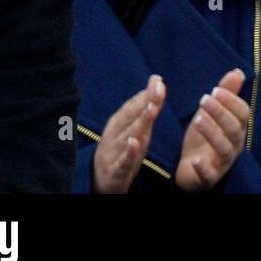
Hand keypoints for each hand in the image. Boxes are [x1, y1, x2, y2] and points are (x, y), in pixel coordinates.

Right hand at [92, 75, 164, 193]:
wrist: (101, 180)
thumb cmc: (120, 148)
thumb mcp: (132, 127)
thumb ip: (144, 106)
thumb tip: (157, 80)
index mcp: (118, 123)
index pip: (132, 106)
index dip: (146, 94)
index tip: (158, 81)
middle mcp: (114, 135)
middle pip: (129, 118)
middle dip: (144, 103)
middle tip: (158, 90)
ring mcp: (113, 153)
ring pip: (127, 136)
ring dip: (140, 123)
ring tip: (152, 109)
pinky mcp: (115, 171)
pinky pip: (122, 161)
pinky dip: (128, 153)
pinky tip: (134, 143)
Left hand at [176, 69, 249, 191]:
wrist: (190, 169)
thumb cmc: (204, 139)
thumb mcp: (211, 114)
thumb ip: (225, 95)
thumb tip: (237, 72)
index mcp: (237, 130)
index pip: (243, 113)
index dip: (231, 101)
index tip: (214, 90)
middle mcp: (234, 146)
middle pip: (234, 129)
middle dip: (220, 113)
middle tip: (203, 99)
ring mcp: (223, 163)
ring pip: (223, 149)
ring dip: (212, 133)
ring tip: (197, 119)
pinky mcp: (209, 179)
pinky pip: (209, 175)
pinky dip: (203, 167)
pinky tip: (196, 159)